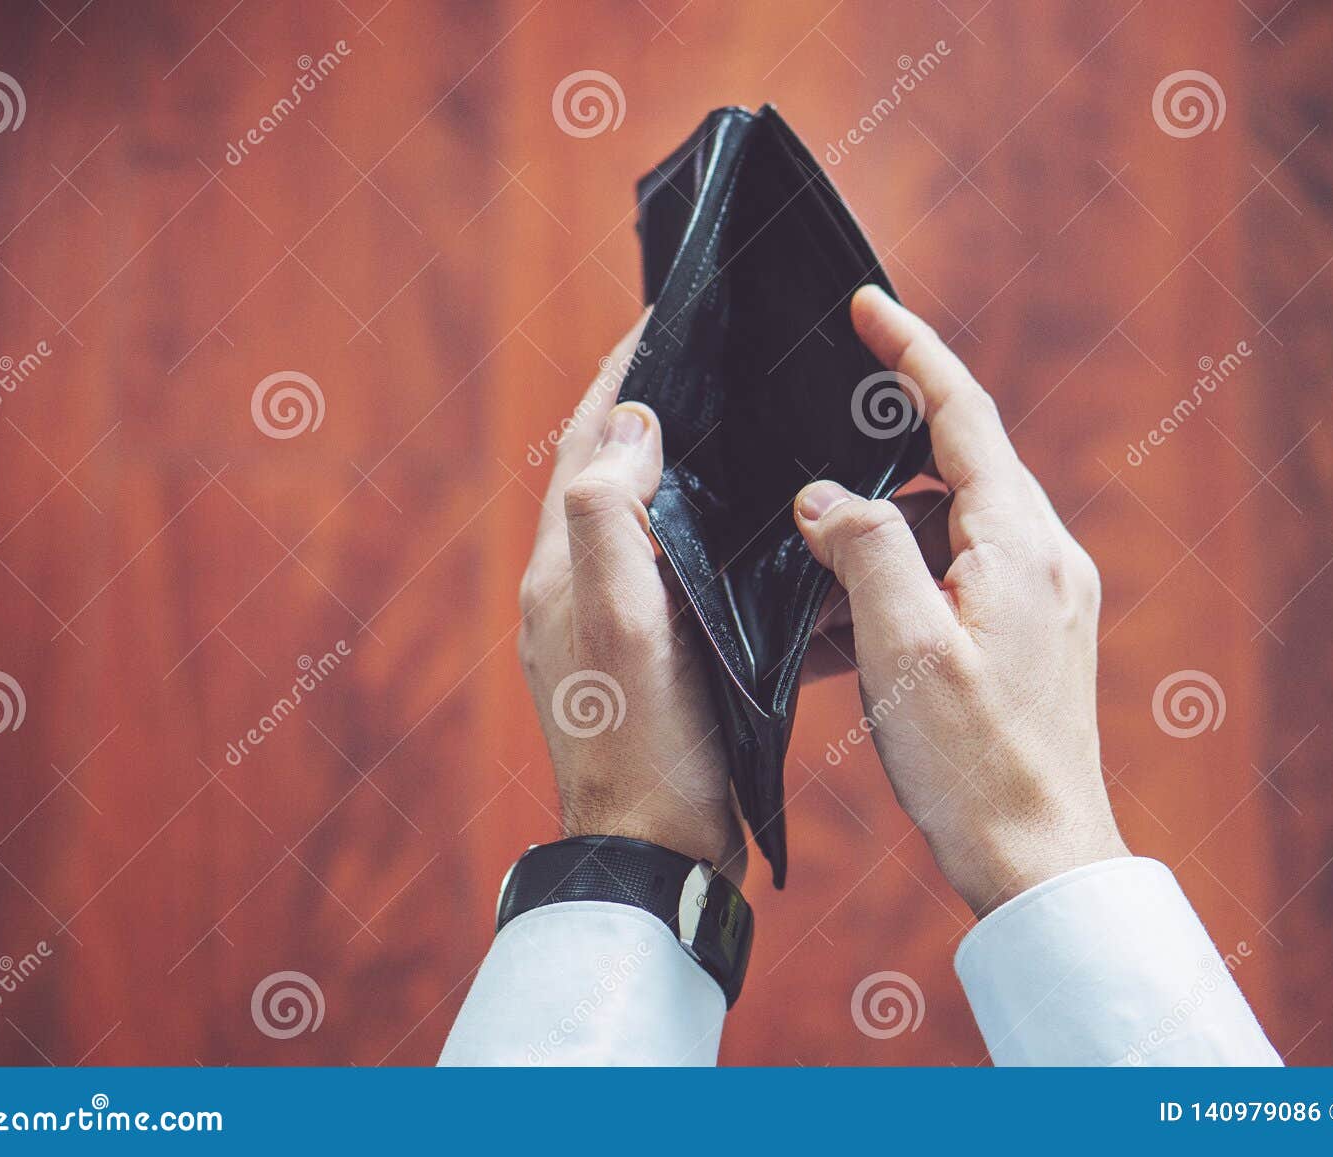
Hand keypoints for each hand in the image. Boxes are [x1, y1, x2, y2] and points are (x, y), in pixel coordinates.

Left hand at [518, 315, 746, 882]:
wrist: (659, 856)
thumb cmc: (646, 745)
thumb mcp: (626, 623)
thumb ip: (612, 516)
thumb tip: (630, 423)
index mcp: (563, 568)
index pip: (585, 441)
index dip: (621, 374)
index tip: (664, 317)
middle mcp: (579, 589)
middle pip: (614, 474)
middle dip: (655, 412)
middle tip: (713, 364)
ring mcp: (614, 627)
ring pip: (655, 525)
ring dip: (691, 476)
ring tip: (749, 435)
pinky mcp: (653, 663)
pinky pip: (687, 580)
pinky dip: (719, 548)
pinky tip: (769, 541)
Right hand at [792, 286, 1127, 916]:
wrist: (1040, 858)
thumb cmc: (975, 764)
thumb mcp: (902, 649)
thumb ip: (863, 550)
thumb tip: (823, 497)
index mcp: (1019, 541)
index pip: (965, 412)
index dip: (914, 351)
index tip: (868, 304)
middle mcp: (1042, 555)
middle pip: (957, 461)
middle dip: (884, 437)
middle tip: (816, 423)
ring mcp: (1040, 596)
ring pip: (948, 523)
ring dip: (883, 525)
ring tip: (815, 553)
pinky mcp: (1029, 635)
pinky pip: (956, 575)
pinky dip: (902, 577)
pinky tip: (849, 617)